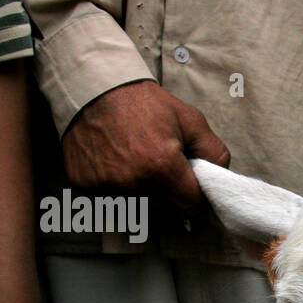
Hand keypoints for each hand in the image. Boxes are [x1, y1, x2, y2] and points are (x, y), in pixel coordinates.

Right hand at [61, 80, 229, 210]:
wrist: (95, 89)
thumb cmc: (146, 104)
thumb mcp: (191, 120)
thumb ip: (214, 153)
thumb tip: (219, 180)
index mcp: (161, 167)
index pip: (193, 206)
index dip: (198, 197)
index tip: (194, 185)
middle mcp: (132, 183)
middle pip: (167, 212)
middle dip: (174, 197)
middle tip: (168, 172)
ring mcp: (105, 187)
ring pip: (140, 211)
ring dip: (147, 198)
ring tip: (143, 169)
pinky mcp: (84, 187)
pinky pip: (111, 203)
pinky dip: (120, 193)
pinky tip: (120, 169)